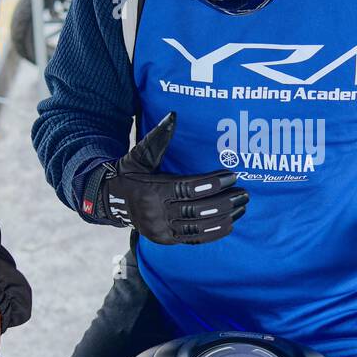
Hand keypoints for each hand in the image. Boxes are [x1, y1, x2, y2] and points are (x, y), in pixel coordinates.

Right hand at [96, 112, 248, 244]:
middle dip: (224, 202)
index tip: (232, 176)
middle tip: (243, 193)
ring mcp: (161, 230)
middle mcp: (156, 213)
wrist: (112, 201)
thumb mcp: (139, 155)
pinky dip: (213, 233)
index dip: (212, 184)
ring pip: (198, 227)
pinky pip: (193, 239)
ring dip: (223, 218)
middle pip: (196, 210)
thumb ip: (157, 138)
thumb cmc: (130, 173)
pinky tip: (229, 224)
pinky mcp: (166, 240)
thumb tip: (173, 115)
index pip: (188, 189)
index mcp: (152, 191)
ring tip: (241, 208)